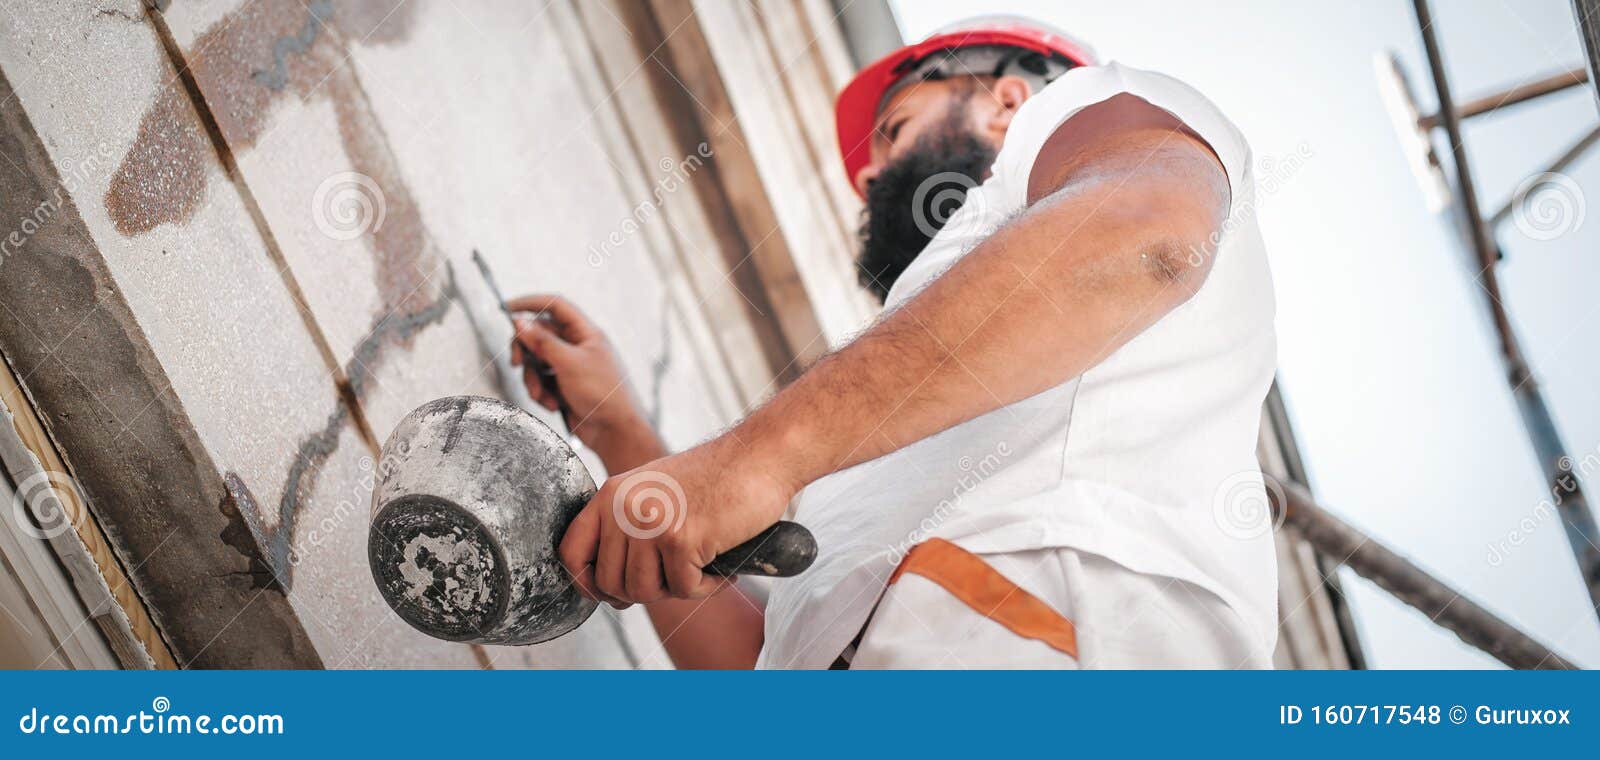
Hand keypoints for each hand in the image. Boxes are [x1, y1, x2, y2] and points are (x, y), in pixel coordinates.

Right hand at [505, 294, 650, 455]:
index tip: (506, 309)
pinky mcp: (563, 385)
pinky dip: (541, 392)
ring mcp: (570, 366)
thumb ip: (543, 342)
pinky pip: (541, 381)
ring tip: (542, 395)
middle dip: (526, 351)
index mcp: (586, 333)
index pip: (555, 306)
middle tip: (516, 362)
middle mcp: (577, 346)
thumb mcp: (569, 363)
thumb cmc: (603, 394)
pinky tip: (552, 404)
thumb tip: (520, 322)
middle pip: (539, 335)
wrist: (615, 431)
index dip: (530, 303)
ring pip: (536, 361)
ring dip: (533, 379)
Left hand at [558, 435, 797, 606]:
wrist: (760, 455)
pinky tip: (720, 565)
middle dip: (644, 591)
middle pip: (611, 583)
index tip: (608, 593)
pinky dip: (705, 586)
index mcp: (611, 494)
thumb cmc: (715, 478)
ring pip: (644, 592)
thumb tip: (604, 585)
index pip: (570, 551)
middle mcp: (623, 507)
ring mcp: (650, 523)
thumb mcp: (653, 491)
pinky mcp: (681, 539)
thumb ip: (624, 526)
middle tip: (675, 576)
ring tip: (698, 567)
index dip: (585, 583)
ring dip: (675, 589)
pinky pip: (683, 589)